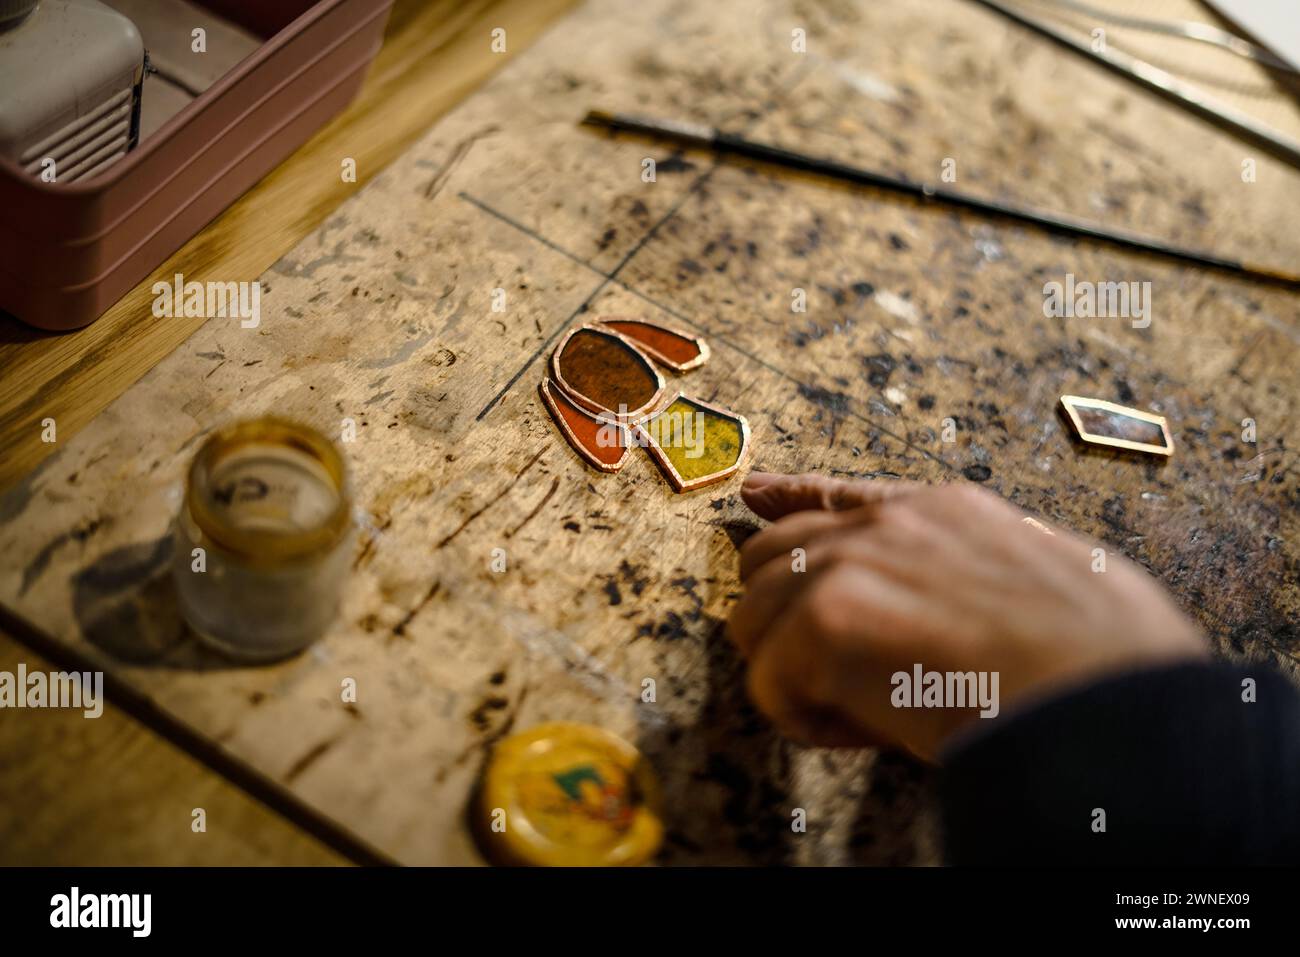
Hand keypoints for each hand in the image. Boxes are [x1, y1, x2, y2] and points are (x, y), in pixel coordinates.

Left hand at [728, 472, 1206, 760]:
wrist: (1111, 700)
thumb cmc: (1101, 662)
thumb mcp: (1039, 578)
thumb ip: (967, 575)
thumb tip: (941, 612)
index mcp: (941, 511)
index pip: (838, 497)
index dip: (790, 498)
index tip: (757, 493)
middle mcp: (885, 525)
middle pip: (769, 559)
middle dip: (785, 622)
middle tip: (839, 679)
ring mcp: (850, 563)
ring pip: (755, 623)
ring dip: (797, 678)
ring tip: (870, 713)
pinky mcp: (828, 618)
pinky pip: (770, 684)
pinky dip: (808, 721)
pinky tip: (869, 731)